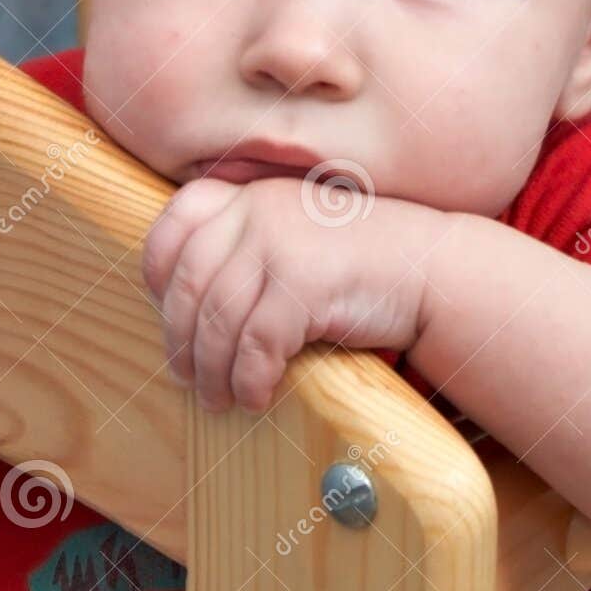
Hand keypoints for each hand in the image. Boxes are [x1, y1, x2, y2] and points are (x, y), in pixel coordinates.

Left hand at [141, 174, 448, 413]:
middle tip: (185, 377)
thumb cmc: (363, 260)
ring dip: (211, 372)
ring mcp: (281, 244)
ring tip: (218, 398)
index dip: (156, 273)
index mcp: (251, 192)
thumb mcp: (296, 231)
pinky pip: (256, 346)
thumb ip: (246, 242)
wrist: (433, 268)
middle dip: (180, 339)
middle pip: (188, 283)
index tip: (163, 311)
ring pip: (217, 321)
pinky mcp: (305, 285)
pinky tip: (256, 397)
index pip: (175, 224)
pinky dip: (250, 380)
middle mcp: (259, 209)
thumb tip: (179, 303)